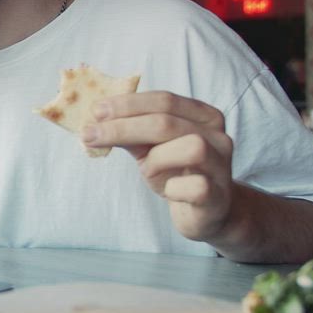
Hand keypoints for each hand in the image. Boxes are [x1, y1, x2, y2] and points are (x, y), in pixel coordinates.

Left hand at [81, 91, 234, 242]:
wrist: (206, 212)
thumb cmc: (176, 173)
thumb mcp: (151, 148)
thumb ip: (131, 132)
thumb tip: (97, 120)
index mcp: (203, 116)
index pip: (164, 100)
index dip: (128, 104)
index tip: (96, 111)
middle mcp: (218, 136)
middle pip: (168, 122)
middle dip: (123, 127)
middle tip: (90, 134)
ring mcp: (221, 166)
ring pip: (191, 148)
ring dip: (156, 159)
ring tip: (147, 169)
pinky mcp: (218, 196)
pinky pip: (196, 187)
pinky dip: (174, 188)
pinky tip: (169, 191)